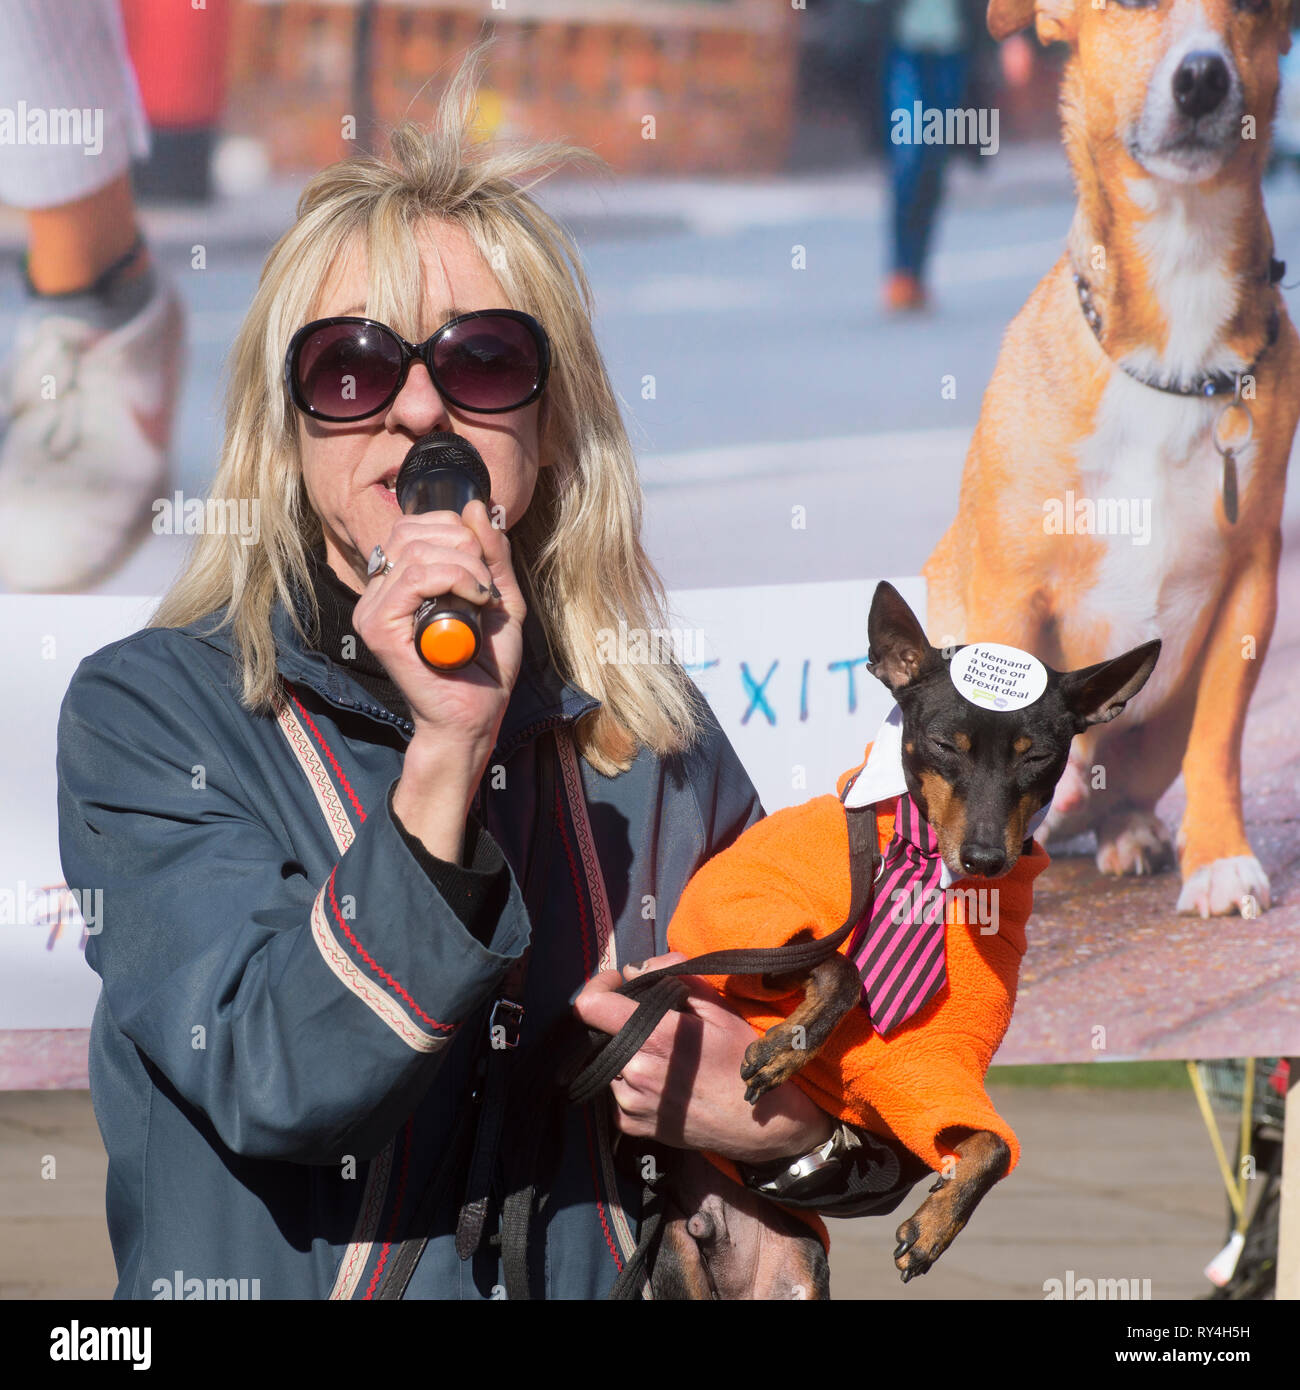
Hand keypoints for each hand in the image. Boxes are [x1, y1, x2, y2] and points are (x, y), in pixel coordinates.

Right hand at [362, 502, 525, 861]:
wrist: (474, 716)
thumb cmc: (483, 666)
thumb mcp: (499, 598)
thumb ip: (491, 554)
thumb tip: (475, 505)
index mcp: (398, 581)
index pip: (416, 524)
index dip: (458, 532)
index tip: (484, 569)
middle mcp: (378, 590)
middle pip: (413, 529)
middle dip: (464, 546)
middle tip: (486, 585)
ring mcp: (373, 609)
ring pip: (417, 550)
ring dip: (465, 566)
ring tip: (483, 598)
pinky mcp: (379, 627)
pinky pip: (413, 577)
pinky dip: (454, 579)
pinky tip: (475, 601)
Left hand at [573, 953, 836, 1165]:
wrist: (758, 1125)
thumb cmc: (741, 1060)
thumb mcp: (719, 1009)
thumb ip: (676, 976)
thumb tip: (635, 968)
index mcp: (654, 1037)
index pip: (590, 1006)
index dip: (599, 986)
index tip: (618, 982)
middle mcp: (635, 1071)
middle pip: (601, 1032)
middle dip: (620, 1020)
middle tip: (653, 1022)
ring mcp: (631, 1103)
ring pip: (609, 1062)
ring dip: (626, 1052)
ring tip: (662, 1056)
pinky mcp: (632, 1126)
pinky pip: (617, 1093)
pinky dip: (631, 1082)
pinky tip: (661, 1082)